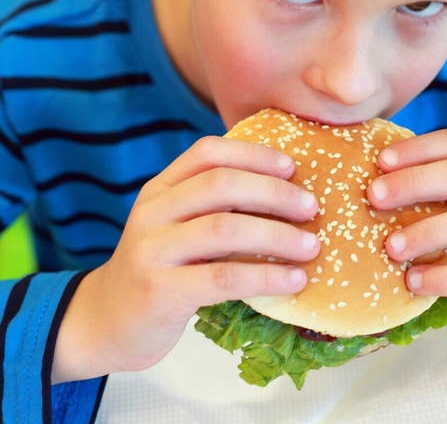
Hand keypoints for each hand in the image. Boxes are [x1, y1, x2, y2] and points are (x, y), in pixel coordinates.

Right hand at [51, 136, 319, 381]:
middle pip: (220, 185)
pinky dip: (266, 276)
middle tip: (311, 208)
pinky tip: (293, 280)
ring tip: (311, 247)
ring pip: (225, 229)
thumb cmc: (160, 270)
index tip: (291, 167)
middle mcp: (152, 212)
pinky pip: (223, 278)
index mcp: (159, 188)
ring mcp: (152, 250)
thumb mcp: (175, 226)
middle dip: (274, 193)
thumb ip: (211, 206)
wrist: (106, 324)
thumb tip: (286, 191)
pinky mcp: (160, 292)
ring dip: (277, 236)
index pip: (207, 152)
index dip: (253, 154)